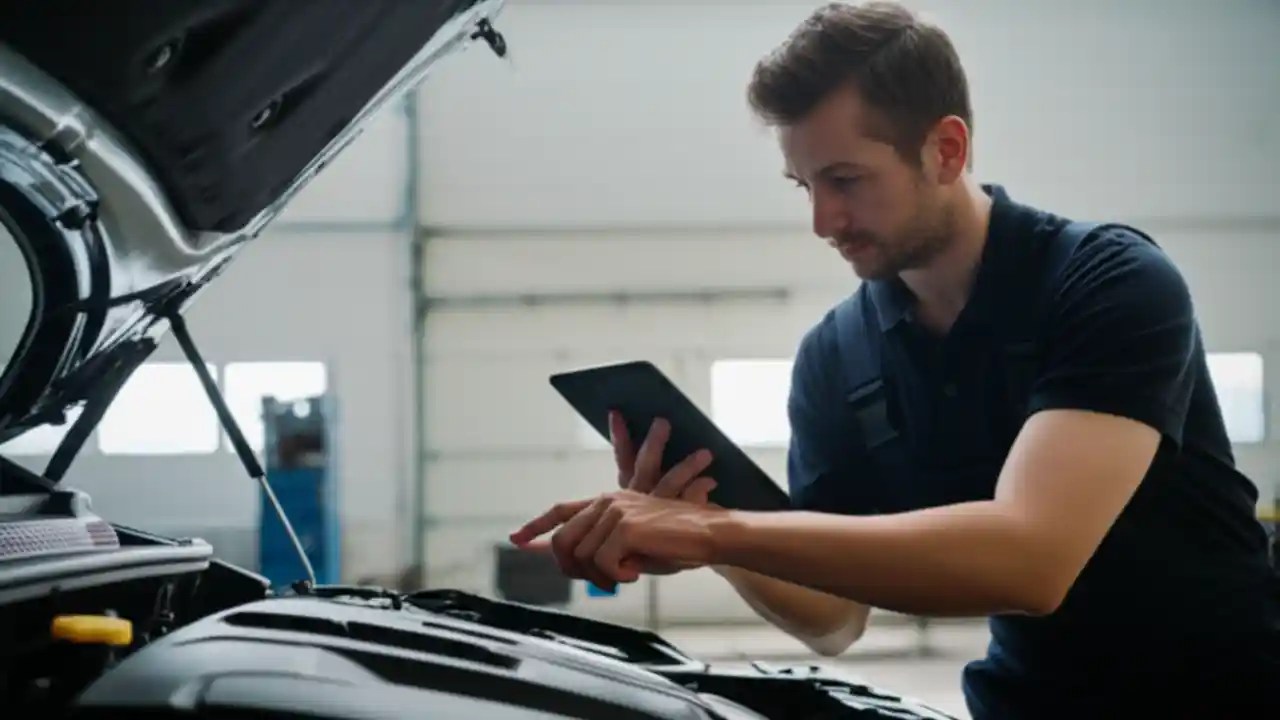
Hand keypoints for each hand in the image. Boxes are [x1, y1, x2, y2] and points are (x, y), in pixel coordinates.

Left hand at [509, 489, 727, 585]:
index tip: (517, 539)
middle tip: (599, 581)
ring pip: (581, 555)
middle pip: (563, 541)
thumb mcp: (632, 547)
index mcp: (608, 502)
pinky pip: (601, 563)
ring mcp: (615, 510)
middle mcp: (607, 501)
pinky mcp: (626, 525)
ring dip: (600, 576)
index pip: (562, 510)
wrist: (710, 535)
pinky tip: (634, 572)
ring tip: (624, 575)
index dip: (537, 526)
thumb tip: (573, 566)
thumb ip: (601, 550)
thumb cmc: (676, 544)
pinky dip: (616, 576)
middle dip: (572, 569)